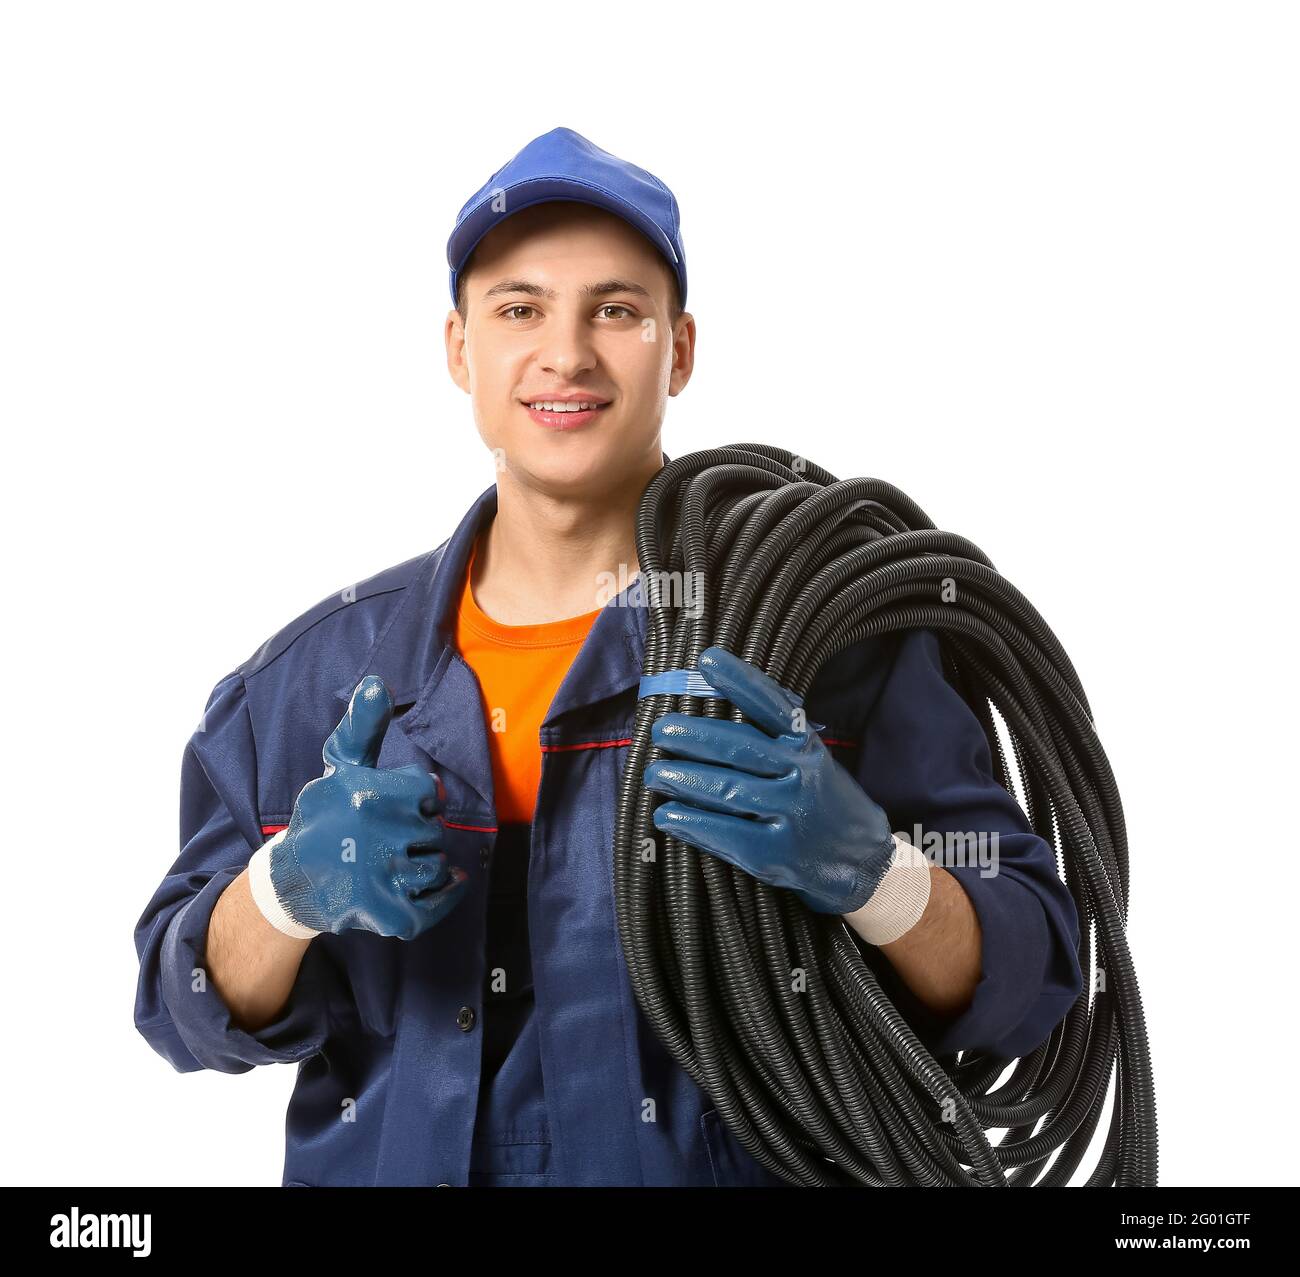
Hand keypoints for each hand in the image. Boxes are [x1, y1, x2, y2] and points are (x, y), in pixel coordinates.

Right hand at [260, 676, 468, 937]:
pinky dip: (445, 896)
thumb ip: (365, 728)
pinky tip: (442, 884)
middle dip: (419, 834)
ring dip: (425, 865)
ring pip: (437, 865)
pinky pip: (436, 905)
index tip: (399, 807)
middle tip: (388, 840)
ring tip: (396, 864)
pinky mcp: (385, 913)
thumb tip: (378, 683)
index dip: (419, 800)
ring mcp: (381, 876)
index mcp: (369, 793)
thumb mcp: (341, 767)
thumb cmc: (326, 816)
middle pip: (435, 830)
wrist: (291, 881)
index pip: (431, 793)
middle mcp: (376, 833)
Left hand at [642, 647, 895, 914]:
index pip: (771, 706)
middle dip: (694, 737)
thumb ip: (773, 733)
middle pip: (740, 748)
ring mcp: (791, 815)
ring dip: (684, 780)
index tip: (707, 660)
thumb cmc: (823, 799)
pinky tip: (667, 815)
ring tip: (653, 773)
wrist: (863, 860)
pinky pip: (726, 835)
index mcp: (805, 746)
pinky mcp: (777, 854)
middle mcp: (801, 775)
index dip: (740, 681)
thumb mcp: (810, 758)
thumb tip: (715, 698)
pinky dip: (692, 823)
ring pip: (728, 791)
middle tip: (661, 731)